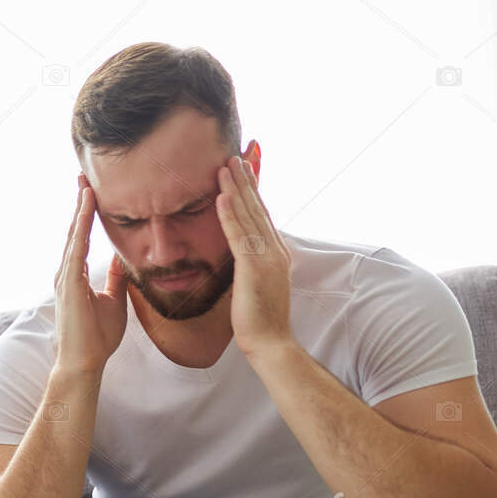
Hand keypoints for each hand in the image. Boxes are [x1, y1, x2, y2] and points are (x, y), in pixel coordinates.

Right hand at [53, 177, 128, 375]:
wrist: (85, 362)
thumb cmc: (97, 337)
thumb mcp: (114, 300)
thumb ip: (116, 279)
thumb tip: (124, 260)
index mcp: (75, 275)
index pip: (81, 237)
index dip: (86, 213)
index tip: (91, 190)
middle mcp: (66, 271)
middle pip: (74, 229)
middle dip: (79, 202)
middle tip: (84, 175)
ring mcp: (65, 276)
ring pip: (74, 233)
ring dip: (80, 207)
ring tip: (85, 183)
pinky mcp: (69, 282)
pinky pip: (77, 246)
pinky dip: (82, 224)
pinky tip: (87, 206)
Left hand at [214, 149, 292, 356]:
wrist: (271, 343)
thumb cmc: (259, 319)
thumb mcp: (256, 284)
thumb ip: (251, 265)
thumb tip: (242, 254)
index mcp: (276, 253)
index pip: (263, 215)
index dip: (253, 191)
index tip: (244, 169)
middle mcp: (275, 250)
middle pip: (258, 208)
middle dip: (245, 181)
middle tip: (235, 155)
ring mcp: (267, 258)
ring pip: (249, 216)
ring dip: (236, 189)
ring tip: (225, 166)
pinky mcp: (254, 269)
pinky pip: (239, 236)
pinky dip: (230, 215)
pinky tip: (220, 197)